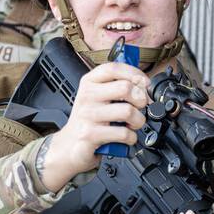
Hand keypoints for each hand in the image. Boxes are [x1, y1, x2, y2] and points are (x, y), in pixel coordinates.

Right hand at [40, 61, 149, 191]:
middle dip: (141, 100)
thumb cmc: (90, 120)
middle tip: (139, 108)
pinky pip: (123, 133)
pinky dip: (131, 138)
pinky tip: (125, 137)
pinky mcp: (90, 134)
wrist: (69, 146)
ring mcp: (87, 115)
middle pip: (125, 88)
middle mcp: (87, 96)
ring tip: (132, 124)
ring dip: (138, 121)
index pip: (114, 68)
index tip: (145, 84)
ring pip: (128, 111)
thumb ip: (118, 86)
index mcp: (90, 82)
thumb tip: (144, 83)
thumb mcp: (100, 97)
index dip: (135, 74)